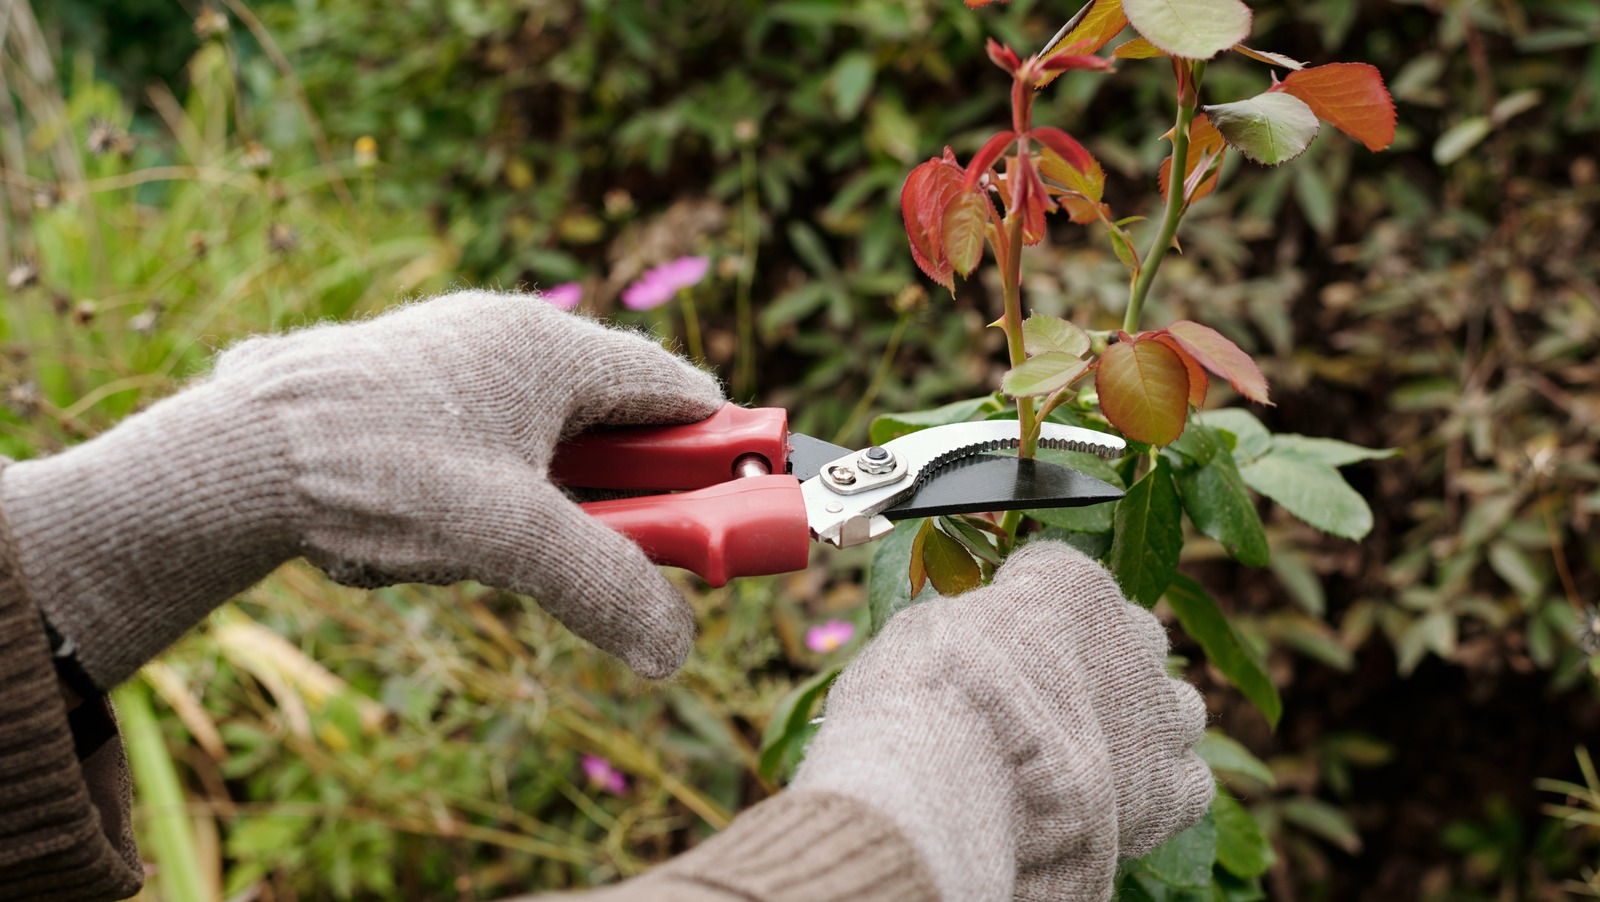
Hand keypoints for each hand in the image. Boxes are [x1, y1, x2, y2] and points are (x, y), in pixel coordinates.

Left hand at [1, 291, 724, 686]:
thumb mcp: (509, 540)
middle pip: (611, 421)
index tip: (732, 510)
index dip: (717, 454)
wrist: (224, 465)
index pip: (678, 392)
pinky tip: (430, 533)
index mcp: (548, 345)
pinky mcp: (397, 388)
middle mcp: (501, 333)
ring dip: (542, 505)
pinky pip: (477, 444)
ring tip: (485, 547)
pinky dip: (480, 495)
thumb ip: (606, 588)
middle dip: (618, 495)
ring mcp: (445, 357)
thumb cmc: (373, 475)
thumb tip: (675, 647)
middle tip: (611, 550)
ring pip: (541, 441)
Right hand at [792, 541, 1213, 900]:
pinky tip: (1117, 802)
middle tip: (1050, 704)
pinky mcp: (1170, 789)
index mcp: (1072, 583)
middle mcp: (1130, 636)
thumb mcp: (928, 628)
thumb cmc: (923, 695)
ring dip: (1143, 724)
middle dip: (1099, 663)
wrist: (951, 778)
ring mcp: (1159, 712)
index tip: (998, 640)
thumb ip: (973, 629)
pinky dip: (1161, 789)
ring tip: (1090, 759)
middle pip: (1134, 637)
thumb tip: (975, 649)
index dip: (1028, 611)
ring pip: (1177, 707)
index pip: (1065, 577)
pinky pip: (1190, 782)